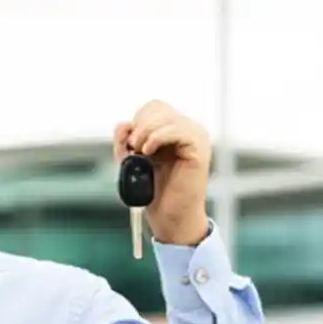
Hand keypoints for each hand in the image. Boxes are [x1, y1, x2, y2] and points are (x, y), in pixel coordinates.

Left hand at [114, 100, 210, 244]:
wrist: (170, 216)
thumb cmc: (155, 191)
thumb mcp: (132, 160)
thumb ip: (125, 140)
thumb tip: (124, 124)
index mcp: (174, 129)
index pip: (152, 107)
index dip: (137, 122)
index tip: (131, 144)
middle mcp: (188, 128)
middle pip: (157, 108)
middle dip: (139, 127)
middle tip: (134, 149)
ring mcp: (196, 136)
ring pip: (165, 117)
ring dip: (145, 133)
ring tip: (140, 153)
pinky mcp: (199, 147)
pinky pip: (177, 129)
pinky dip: (157, 138)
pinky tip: (149, 152)